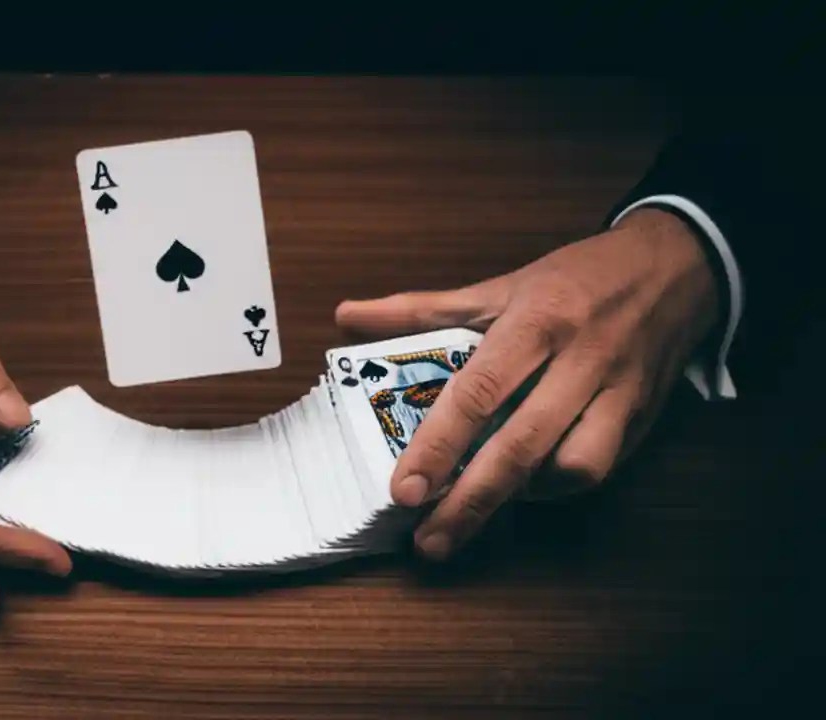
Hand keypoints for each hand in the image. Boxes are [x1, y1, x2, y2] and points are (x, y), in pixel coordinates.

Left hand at [335, 208, 720, 560]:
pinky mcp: (642, 420)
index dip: (440, 445)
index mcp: (537, 320)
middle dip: (472, 502)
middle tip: (429, 539)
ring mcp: (619, 393)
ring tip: (477, 510)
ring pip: (573, 465)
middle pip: (522, 444)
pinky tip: (524, 490)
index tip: (405, 490)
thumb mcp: (499, 285)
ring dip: (521, 496)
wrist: (677, 267)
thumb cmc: (576, 279)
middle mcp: (581, 359)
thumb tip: (345, 318)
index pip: (479, 390)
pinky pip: (599, 468)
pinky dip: (557, 486)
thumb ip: (420, 309)